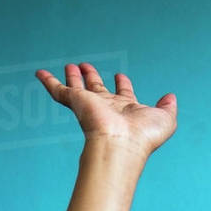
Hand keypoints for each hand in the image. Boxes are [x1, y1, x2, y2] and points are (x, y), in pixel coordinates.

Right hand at [36, 63, 176, 156]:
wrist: (122, 145)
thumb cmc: (144, 136)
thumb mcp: (165, 120)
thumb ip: (168, 107)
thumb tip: (171, 96)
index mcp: (126, 110)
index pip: (123, 94)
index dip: (122, 84)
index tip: (119, 75)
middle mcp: (108, 107)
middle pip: (98, 89)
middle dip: (93, 78)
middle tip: (87, 67)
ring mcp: (91, 105)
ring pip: (78, 87)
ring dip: (75, 77)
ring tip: (71, 66)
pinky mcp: (76, 103)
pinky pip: (58, 91)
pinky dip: (48, 81)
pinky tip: (40, 73)